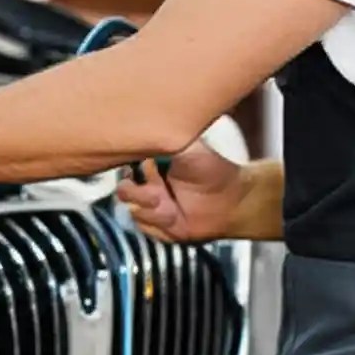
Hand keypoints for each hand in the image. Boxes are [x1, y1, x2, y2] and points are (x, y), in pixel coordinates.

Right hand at [115, 137, 245, 242]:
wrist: (232, 201)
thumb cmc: (212, 170)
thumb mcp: (190, 147)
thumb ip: (166, 137)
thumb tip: (146, 127)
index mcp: (149, 163)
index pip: (124, 164)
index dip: (132, 169)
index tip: (149, 169)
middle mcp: (145, 184)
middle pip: (122, 190)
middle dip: (136, 194)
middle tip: (158, 194)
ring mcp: (150, 206)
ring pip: (132, 211)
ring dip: (152, 211)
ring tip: (173, 208)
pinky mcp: (156, 226)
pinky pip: (144, 227)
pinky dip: (159, 224)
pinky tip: (175, 219)